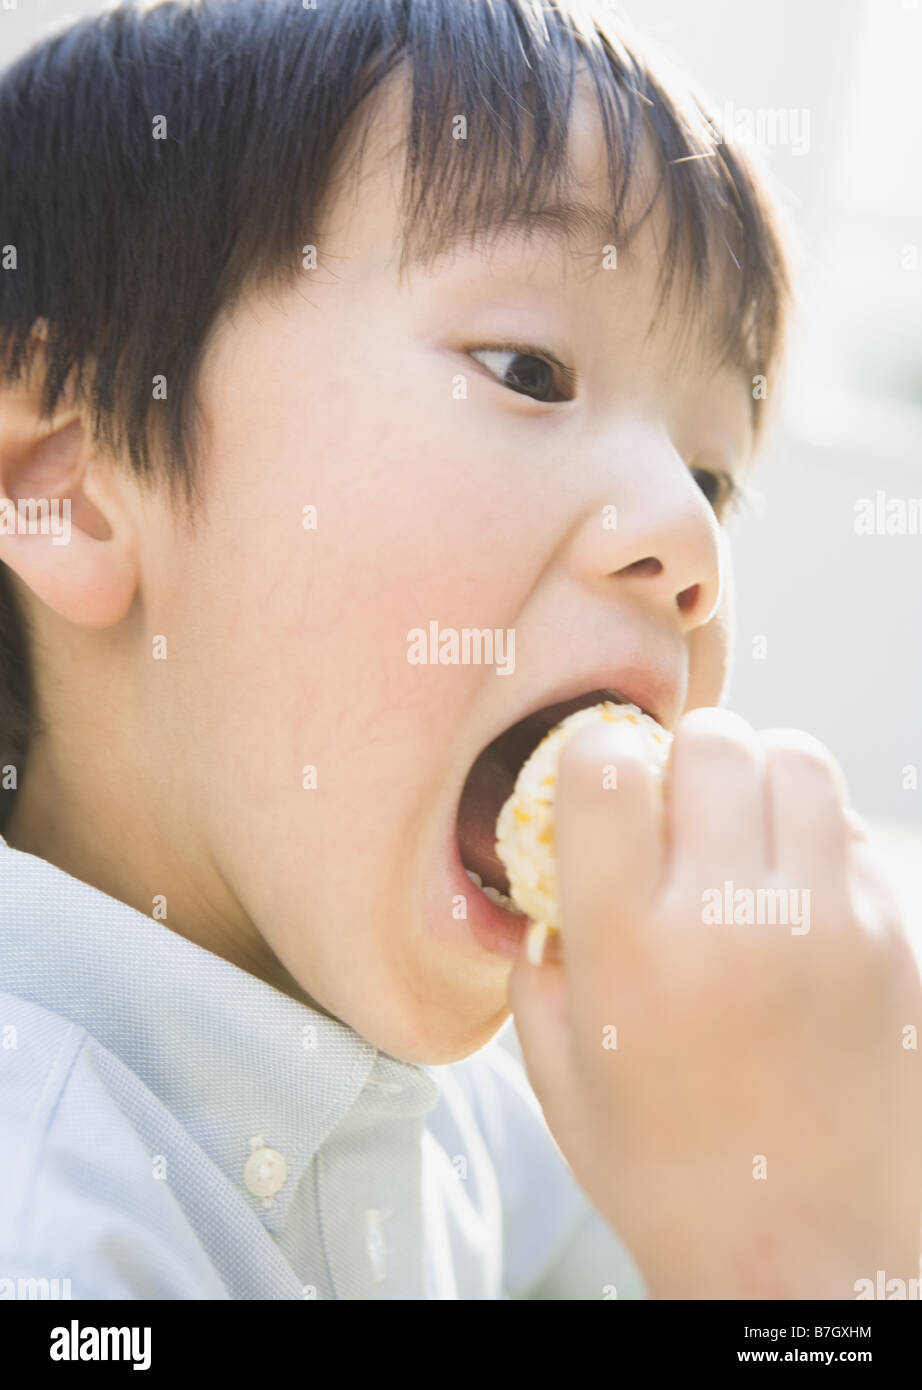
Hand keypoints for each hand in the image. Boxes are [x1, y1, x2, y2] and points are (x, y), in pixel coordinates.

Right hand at [507, 706, 921, 1298]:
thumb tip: (553, 883)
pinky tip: (790, 885)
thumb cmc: (662, 1170)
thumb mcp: (558, 1071)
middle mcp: (731, 916)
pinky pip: (849, 826)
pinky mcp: (890, 938)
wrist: (802, 1253)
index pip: (606, 764)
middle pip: (713, 739)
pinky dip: (813, 829)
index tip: (597, 788)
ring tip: (739, 828)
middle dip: (681, 757)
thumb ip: (539, 963)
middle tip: (674, 805)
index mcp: (631, 946)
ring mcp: (825, 922)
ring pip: (797, 757)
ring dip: (756, 775)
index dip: (594, 758)